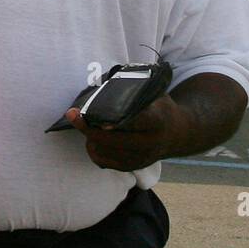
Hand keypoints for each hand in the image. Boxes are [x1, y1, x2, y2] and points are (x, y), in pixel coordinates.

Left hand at [65, 96, 190, 170]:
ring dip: (90, 138)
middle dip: (88, 128)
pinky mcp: (132, 167)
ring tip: (84, 125)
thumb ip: (135, 92)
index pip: (132, 121)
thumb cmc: (159, 108)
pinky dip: (94, 150)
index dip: (112, 121)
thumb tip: (104, 80)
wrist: (177, 134)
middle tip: (72, 114)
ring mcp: (141, 158)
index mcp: (157, 122)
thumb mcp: (154, 95)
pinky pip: (104, 162)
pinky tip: (91, 140)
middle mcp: (150, 143)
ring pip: (105, 151)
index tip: (93, 116)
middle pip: (111, 139)